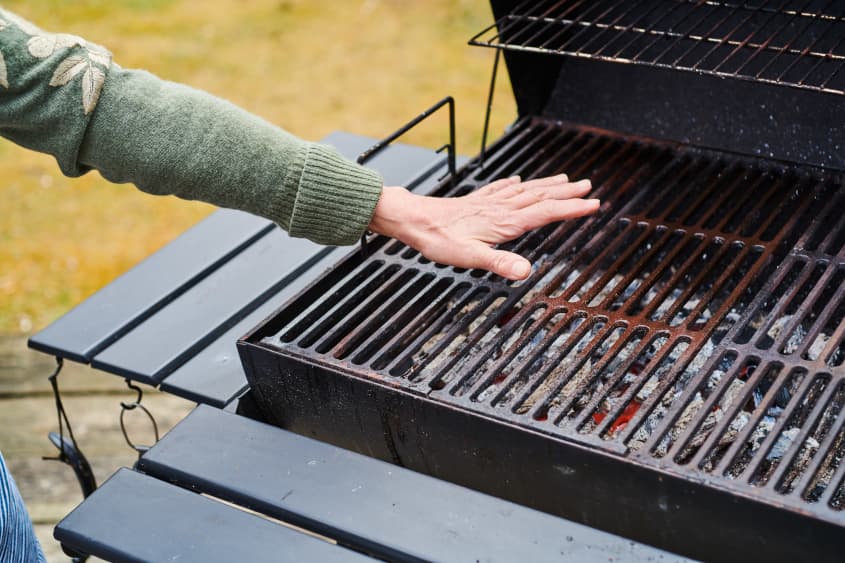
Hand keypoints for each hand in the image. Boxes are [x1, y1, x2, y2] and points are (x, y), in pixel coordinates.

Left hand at [368, 174, 599, 280]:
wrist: (414, 220)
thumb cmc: (439, 240)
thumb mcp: (471, 258)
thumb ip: (500, 264)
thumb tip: (526, 272)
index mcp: (505, 221)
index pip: (546, 212)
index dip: (571, 209)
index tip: (593, 204)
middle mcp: (501, 208)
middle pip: (540, 197)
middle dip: (567, 193)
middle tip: (589, 187)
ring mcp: (489, 202)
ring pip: (525, 190)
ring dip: (547, 185)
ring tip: (565, 180)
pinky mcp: (476, 201)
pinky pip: (502, 188)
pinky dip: (515, 184)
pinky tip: (517, 180)